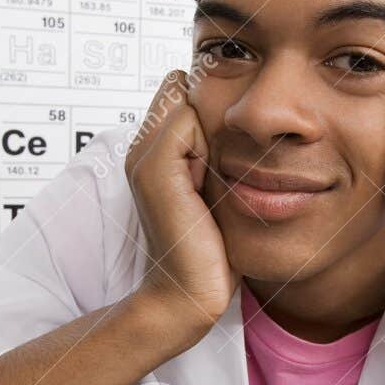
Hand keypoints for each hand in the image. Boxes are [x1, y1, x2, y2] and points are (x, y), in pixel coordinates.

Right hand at [125, 70, 238, 334]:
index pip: (185, 91)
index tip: (228, 153)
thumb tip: (242, 123)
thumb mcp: (217, 192)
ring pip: (191, 99)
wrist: (189, 294)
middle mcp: (142, 148)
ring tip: (215, 180)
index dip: (213, 109)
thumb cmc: (211, 250)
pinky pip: (188, 118)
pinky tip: (211, 182)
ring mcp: (144, 156)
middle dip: (215, 113)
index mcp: (156, 152)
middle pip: (188, 89)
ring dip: (216, 129)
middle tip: (220, 170)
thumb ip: (216, 154)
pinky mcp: (154, 168)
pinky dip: (211, 141)